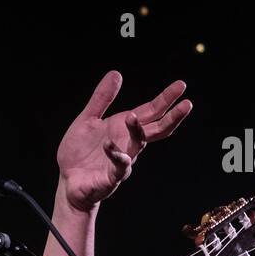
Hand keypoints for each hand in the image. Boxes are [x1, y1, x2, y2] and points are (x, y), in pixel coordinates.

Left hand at [55, 71, 191, 212]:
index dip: (166, 99)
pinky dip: (115, 154)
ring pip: (138, 145)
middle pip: (157, 129)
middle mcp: (129, 143)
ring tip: (131, 116)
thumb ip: (101, 99)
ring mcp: (123, 161)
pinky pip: (119, 165)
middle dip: (172, 117)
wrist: (67, 181)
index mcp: (124, 128)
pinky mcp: (112, 177)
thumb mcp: (87, 120)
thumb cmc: (79, 152)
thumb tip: (117, 73)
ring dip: (137, 131)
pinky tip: (107, 145)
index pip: (151, 111)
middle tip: (187, 103)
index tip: (182, 85)